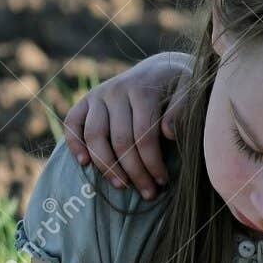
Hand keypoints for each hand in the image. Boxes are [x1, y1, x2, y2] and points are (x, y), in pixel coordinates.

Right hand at [64, 52, 192, 198]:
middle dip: (134, 172)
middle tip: (147, 193)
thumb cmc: (179, 87)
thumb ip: (182, 110)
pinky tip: (85, 164)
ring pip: (94, 136)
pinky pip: (72, 122)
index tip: (162, 182)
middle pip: (120, 140)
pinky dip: (74, 143)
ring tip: (121, 185)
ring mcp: (99, 95)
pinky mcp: (87, 99)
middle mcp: (116, 91)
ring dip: (106, 165)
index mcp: (143, 90)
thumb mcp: (190, 91)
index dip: (152, 163)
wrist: (161, 69)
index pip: (144, 136)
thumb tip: (168, 134)